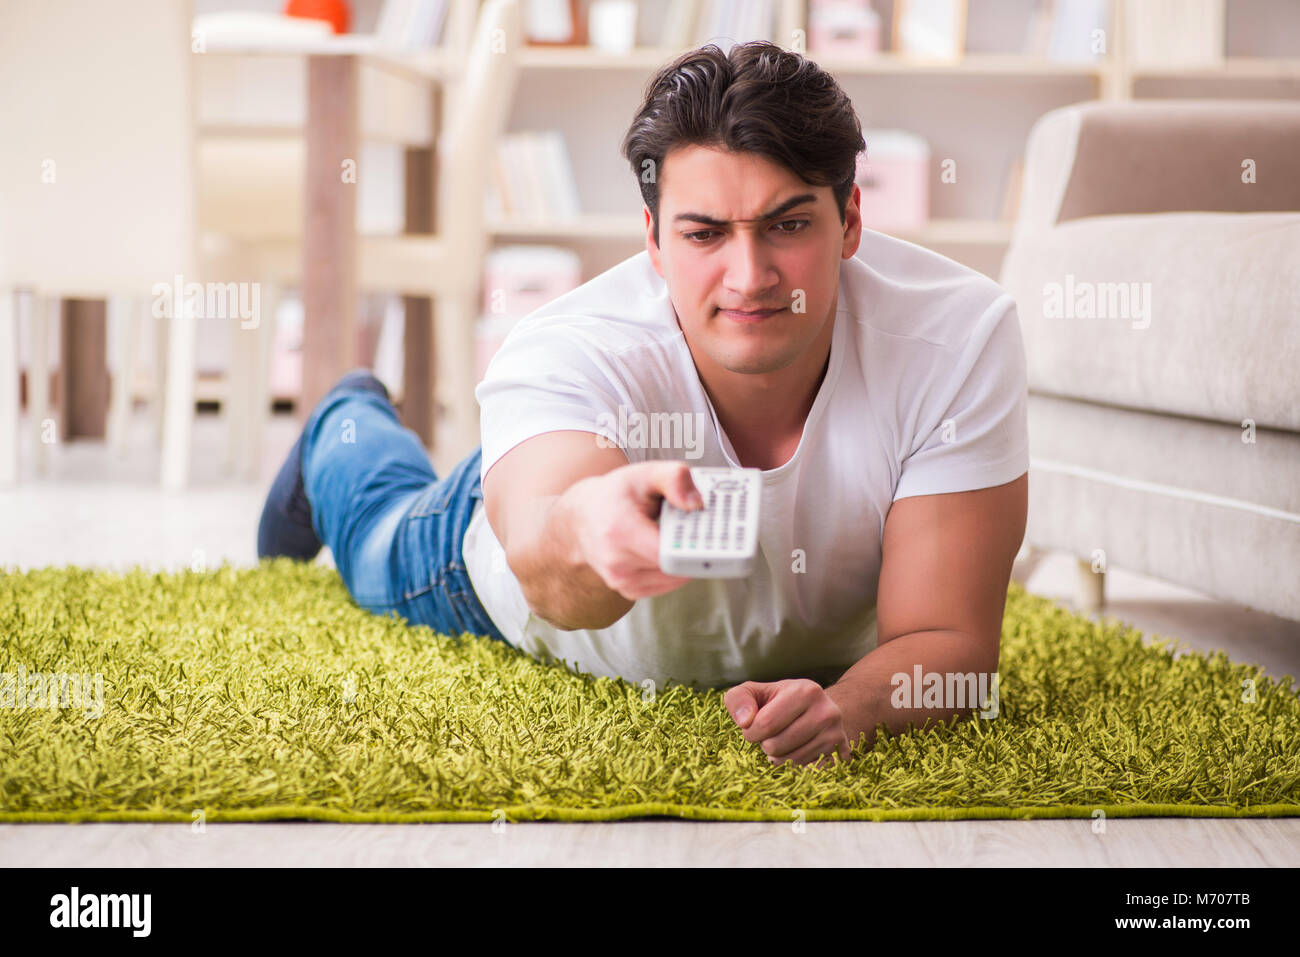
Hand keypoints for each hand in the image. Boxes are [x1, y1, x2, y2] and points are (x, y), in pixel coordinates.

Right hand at [570, 460, 703, 601]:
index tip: (710, 534)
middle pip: (676, 566)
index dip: (694, 545)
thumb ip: (674, 478)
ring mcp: (622, 581)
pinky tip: (667, 549)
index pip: (669, 553)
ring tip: (677, 536)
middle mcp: (617, 563)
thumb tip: (697, 503)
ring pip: (675, 578)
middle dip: (693, 550)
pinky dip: (674, 569)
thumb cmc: (616, 495)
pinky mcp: (628, 591)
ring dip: (684, 560)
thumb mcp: (644, 473)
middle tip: (700, 530)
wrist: (582, 518)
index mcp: (620, 532)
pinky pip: (666, 584)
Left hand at [724, 679, 852, 768]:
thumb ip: (739, 699)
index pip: (765, 724)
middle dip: (765, 744)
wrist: (817, 709)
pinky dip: (794, 767)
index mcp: (806, 691)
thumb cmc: (779, 701)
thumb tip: (745, 721)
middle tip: (771, 734)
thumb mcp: (755, 691)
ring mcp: (836, 736)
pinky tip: (796, 751)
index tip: (753, 727)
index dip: (751, 731)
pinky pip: (805, 773)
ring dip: (778, 757)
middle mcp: (827, 712)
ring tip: (784, 741)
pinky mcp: (841, 756)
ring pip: (789, 763)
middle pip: (776, 746)